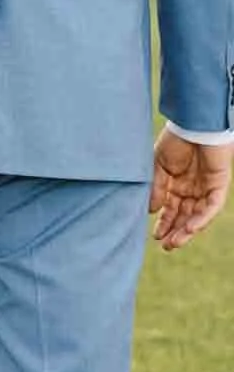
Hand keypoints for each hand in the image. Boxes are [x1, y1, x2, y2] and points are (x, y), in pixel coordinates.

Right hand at [150, 131, 231, 251]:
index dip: (164, 223)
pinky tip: (190, 228)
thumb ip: (156, 188)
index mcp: (176, 184)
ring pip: (198, 215)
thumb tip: (152, 211)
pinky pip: (212, 206)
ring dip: (187, 230)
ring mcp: (205, 187)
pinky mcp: (218, 184)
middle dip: (176, 232)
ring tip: (175, 243)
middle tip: (167, 247)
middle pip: (185, 216)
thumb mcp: (158, 166)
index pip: (171, 209)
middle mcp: (191, 189)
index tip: (155, 236)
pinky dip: (202, 218)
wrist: (193, 124)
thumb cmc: (174, 141)